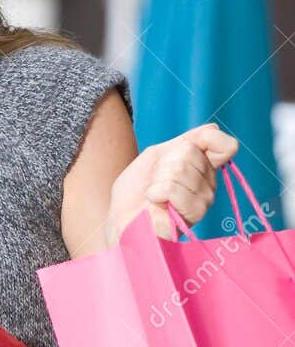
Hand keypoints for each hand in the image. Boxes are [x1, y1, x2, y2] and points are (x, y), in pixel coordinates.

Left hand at [108, 122, 238, 241]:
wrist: (121, 218)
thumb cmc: (136, 189)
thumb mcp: (158, 155)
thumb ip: (187, 140)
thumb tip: (214, 128)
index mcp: (205, 168)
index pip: (226, 146)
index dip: (205, 140)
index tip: (178, 150)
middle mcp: (210, 185)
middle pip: (190, 152)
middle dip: (164, 163)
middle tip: (156, 181)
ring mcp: (204, 201)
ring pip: (180, 170)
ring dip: (157, 180)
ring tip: (155, 194)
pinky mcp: (192, 215)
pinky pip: (173, 188)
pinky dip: (155, 193)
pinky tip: (155, 204)